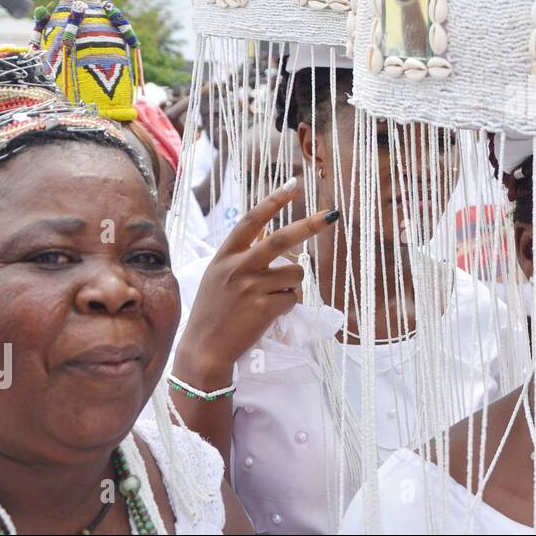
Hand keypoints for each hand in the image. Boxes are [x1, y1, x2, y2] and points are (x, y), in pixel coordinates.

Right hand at [175, 179, 337, 385]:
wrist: (204, 349)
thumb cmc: (212, 311)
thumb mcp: (218, 275)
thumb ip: (240, 253)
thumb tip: (264, 227)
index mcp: (224, 256)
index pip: (250, 220)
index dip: (272, 202)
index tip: (293, 186)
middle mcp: (237, 268)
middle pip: (280, 239)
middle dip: (310, 225)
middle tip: (332, 214)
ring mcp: (251, 288)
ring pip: (295, 274)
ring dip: (293, 284)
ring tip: (272, 297)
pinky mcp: (264, 308)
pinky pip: (293, 298)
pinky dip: (288, 304)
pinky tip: (269, 313)